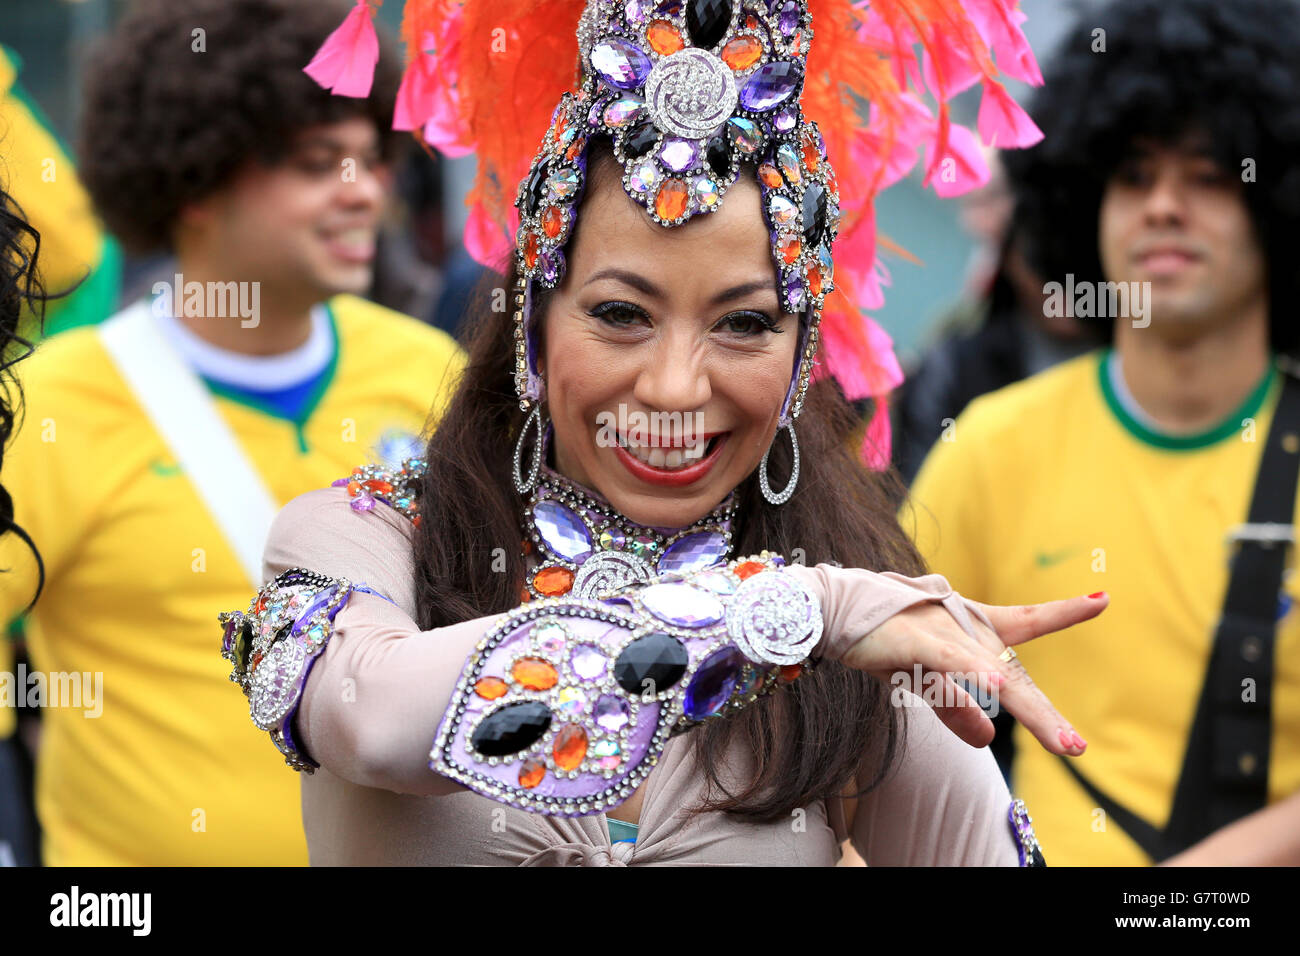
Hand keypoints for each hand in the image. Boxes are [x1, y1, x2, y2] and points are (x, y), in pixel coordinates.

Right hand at [838, 592, 1108, 755]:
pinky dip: (973, 672)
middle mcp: (964, 630)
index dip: (1063, 612)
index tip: (1102, 598)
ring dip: (1026, 709)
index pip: (1026, 621)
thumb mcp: (923, 680)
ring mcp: (942, 632)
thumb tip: (988, 741)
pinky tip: (999, 686)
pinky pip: (949, 659)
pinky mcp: (914, 637)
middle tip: (1077, 748)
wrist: (832, 610)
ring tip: (1062, 741)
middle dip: (1045, 717)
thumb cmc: (882, 640)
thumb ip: (956, 708)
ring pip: (991, 674)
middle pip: (1014, 678)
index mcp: (970, 633)